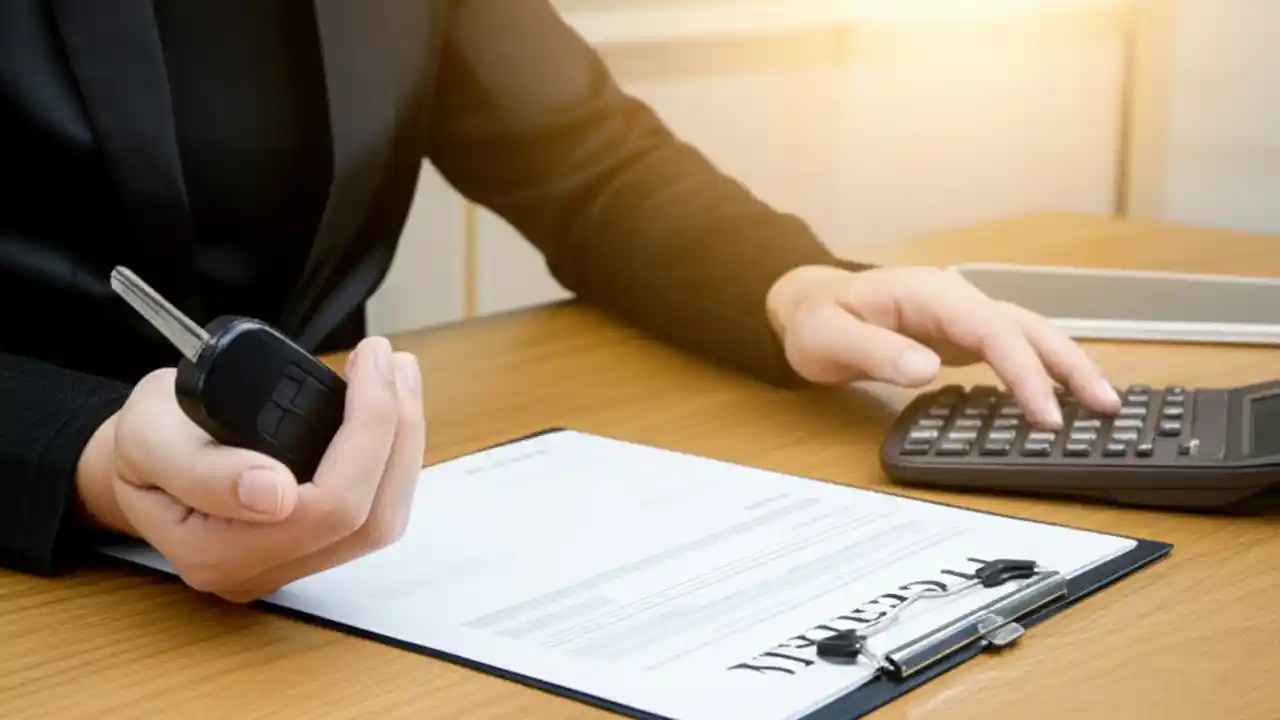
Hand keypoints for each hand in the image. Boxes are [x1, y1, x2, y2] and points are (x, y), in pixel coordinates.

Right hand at [75, 336, 425, 601]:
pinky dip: (393, 457)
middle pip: (370, 517)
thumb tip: (274, 492)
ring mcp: (292, 564)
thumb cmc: (145, 439)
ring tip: (399, 375)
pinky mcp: (315, 546)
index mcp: (216, 553)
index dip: (365, 434)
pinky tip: (390, 410)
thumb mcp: (147, 436)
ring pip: (383, 518)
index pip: (326, 507)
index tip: (367, 366)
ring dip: (404, 443)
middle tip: (392, 360)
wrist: (142, 457)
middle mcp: (261, 572)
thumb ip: (201, 469)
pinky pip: (375, 511)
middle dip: (396, 429)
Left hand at [765, 264, 1121, 427]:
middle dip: (1070, 365)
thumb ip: (876, 351)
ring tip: (1104, 405)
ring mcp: (964, 316)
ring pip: (1029, 335)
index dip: (1023, 373)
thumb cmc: (818, 319)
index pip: (992, 330)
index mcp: (931, 293)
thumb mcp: (830, 337)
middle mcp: (957, 298)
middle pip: (1027, 327)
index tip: (1044, 414)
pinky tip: (1063, 395)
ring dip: (1067, 366)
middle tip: (1106, 407)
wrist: (810, 305)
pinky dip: (1044, 370)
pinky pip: (1014, 349)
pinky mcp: (965, 335)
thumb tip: (927, 369)